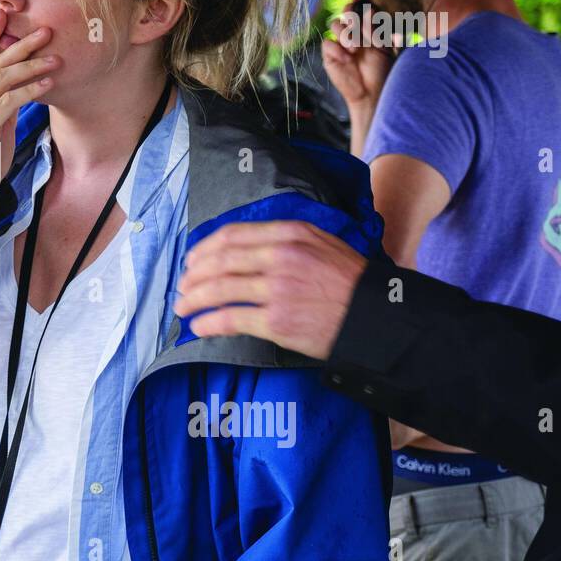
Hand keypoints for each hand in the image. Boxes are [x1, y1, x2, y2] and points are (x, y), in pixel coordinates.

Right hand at [0, 8, 58, 226]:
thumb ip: (3, 99)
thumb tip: (22, 81)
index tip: (4, 12)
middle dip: (21, 44)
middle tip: (46, 30)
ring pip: (2, 79)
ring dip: (31, 66)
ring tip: (56, 57)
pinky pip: (8, 102)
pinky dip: (29, 91)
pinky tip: (47, 84)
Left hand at [173, 221, 366, 360]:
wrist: (377, 316)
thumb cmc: (349, 282)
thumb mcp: (321, 243)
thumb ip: (284, 240)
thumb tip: (244, 249)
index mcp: (290, 233)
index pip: (233, 235)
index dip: (205, 248)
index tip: (193, 259)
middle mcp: (281, 256)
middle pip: (220, 261)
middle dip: (194, 275)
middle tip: (182, 286)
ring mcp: (278, 289)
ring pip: (220, 289)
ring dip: (194, 298)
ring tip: (183, 306)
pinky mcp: (278, 320)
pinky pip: (231, 319)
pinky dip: (209, 323)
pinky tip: (199, 326)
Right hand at [321, 0, 397, 110]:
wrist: (372, 92)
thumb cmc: (382, 70)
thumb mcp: (384, 47)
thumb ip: (376, 29)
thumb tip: (369, 10)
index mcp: (369, 27)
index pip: (361, 7)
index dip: (359, 1)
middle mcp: (354, 31)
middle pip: (346, 11)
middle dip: (352, 16)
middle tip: (359, 28)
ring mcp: (341, 42)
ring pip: (335, 24)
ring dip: (346, 34)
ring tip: (356, 49)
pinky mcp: (330, 54)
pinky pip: (327, 43)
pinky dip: (337, 49)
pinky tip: (347, 59)